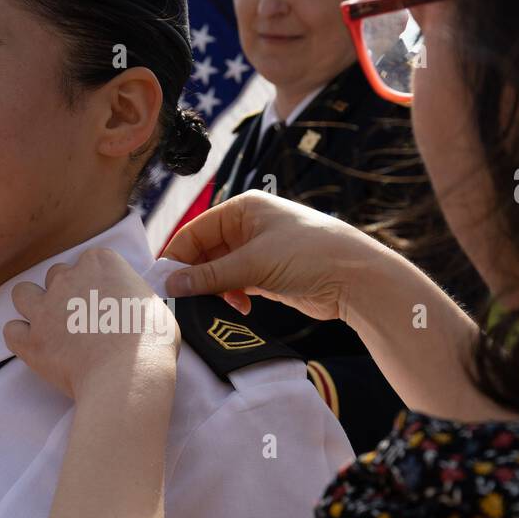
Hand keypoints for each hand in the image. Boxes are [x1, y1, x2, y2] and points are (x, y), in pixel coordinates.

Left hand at [3, 248, 179, 401]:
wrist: (128, 376)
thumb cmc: (150, 343)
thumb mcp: (153, 304)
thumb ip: (132, 295)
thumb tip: (129, 303)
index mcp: (101, 262)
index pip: (89, 261)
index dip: (95, 281)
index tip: (104, 299)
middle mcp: (68, 278)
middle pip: (57, 275)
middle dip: (66, 293)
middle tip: (81, 318)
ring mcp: (45, 308)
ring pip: (22, 293)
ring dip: (32, 306)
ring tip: (48, 325)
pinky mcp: (32, 339)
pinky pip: (11, 331)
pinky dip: (20, 338)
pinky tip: (35, 347)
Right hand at [162, 190, 390, 323]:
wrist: (356, 278)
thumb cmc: (309, 255)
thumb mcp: (254, 263)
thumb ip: (210, 276)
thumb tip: (170, 285)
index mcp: (243, 209)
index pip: (195, 231)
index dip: (177, 257)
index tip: (162, 283)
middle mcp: (248, 227)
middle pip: (205, 253)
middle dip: (196, 277)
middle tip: (184, 301)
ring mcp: (257, 252)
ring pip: (219, 272)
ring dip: (215, 290)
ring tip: (217, 307)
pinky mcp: (267, 274)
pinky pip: (236, 285)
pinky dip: (232, 297)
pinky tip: (240, 307)